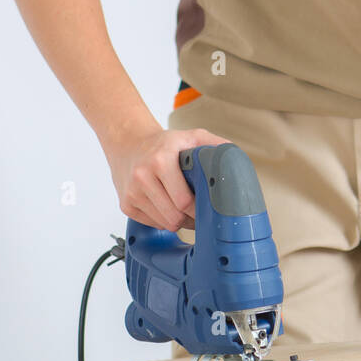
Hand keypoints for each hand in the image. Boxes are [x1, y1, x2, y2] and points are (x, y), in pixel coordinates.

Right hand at [103, 125, 232, 231]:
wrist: (128, 143)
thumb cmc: (163, 143)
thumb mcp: (191, 136)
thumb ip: (214, 146)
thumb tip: (234, 159)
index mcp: (161, 160)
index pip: (184, 201)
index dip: (199, 210)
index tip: (209, 210)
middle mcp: (143, 177)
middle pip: (174, 216)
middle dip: (190, 219)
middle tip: (199, 213)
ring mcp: (132, 193)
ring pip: (163, 223)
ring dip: (177, 221)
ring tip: (184, 209)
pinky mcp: (126, 204)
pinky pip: (151, 223)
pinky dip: (162, 219)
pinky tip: (166, 206)